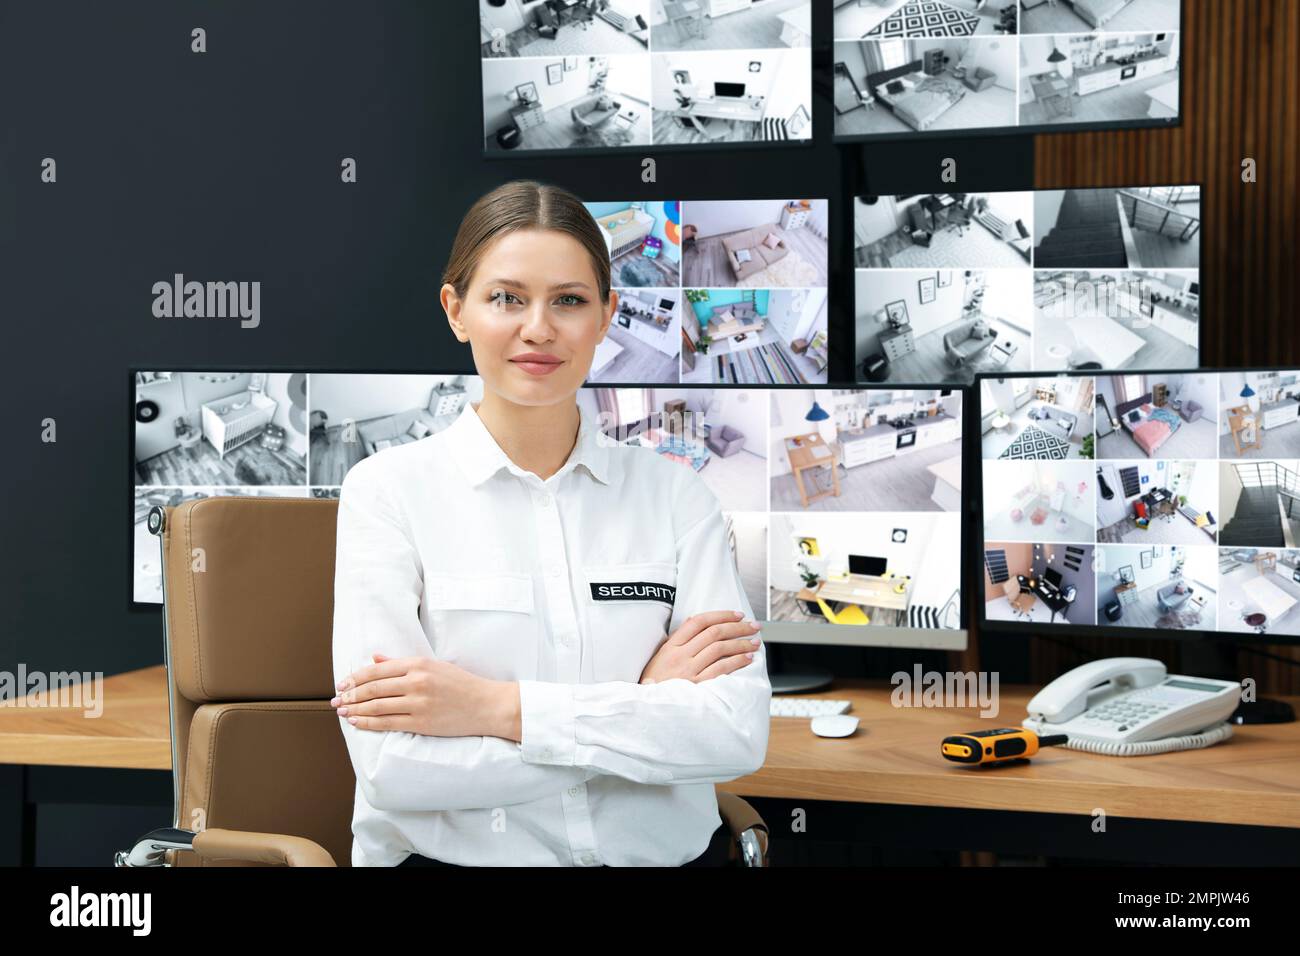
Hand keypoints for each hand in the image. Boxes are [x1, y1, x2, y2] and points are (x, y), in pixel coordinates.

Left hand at [333, 654, 519, 739]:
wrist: (486, 705)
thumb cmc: (461, 684)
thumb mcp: (434, 666)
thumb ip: (402, 663)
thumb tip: (375, 658)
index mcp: (419, 664)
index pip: (378, 670)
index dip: (356, 677)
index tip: (343, 683)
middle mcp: (417, 682)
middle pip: (373, 688)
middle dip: (350, 694)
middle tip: (336, 699)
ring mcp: (419, 703)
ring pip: (377, 706)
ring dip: (355, 709)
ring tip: (342, 711)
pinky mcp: (422, 722)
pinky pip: (388, 723)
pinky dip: (369, 723)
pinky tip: (357, 722)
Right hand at [640, 610, 760, 684]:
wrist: (647, 707)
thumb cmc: (655, 681)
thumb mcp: (661, 655)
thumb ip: (678, 639)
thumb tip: (694, 620)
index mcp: (672, 645)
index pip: (699, 622)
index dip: (721, 615)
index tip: (737, 614)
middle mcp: (680, 655)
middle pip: (714, 632)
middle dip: (738, 626)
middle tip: (753, 625)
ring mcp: (689, 670)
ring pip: (720, 648)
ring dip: (741, 643)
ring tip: (754, 642)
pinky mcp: (697, 686)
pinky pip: (721, 669)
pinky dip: (736, 661)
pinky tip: (747, 658)